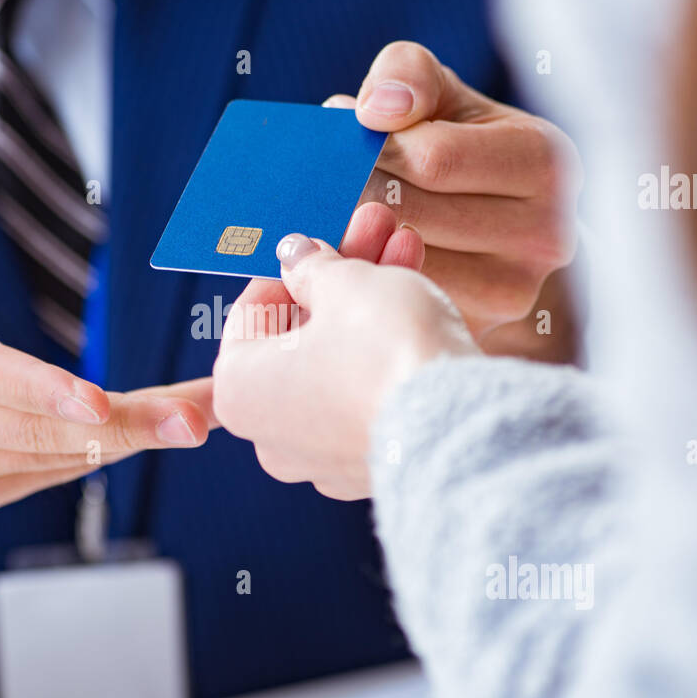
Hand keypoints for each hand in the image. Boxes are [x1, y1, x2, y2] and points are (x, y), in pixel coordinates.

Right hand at [0, 154, 212, 578]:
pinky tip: (155, 428)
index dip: (40, 390)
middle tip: (200, 412)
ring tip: (202, 415)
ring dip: (135, 437)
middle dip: (127, 422)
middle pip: (39, 427)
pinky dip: (102, 450)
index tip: (101, 401)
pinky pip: (50, 470)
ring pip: (56, 455)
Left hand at [213, 233, 475, 500]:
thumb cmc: (383, 355)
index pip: (253, 314)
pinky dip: (387, 354)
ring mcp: (325, 458)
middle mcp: (272, 436)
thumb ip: (313, 268)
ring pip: (340, 363)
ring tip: (404, 247)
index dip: (291, 269)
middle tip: (371, 231)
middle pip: (302, 336)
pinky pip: (369, 397)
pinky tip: (419, 305)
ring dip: (371, 305)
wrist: (458, 426)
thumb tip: (297, 258)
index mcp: (238, 391)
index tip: (320, 244)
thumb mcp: (344, 285)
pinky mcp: (374, 466)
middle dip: (341, 278)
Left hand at [326, 40, 580, 344]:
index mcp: (546, 162)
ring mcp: (514, 290)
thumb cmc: (465, 146)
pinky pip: (396, 299)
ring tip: (335, 210)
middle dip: (354, 192)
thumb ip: (407, 74)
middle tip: (322, 181)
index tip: (345, 144)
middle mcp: (545, 234)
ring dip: (349, 235)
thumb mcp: (444, 94)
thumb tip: (375, 110)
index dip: (374, 149)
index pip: (434, 159)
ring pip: (399, 262)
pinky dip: (360, 273)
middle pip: (412, 215)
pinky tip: (348, 251)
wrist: (502, 226)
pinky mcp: (478, 328)